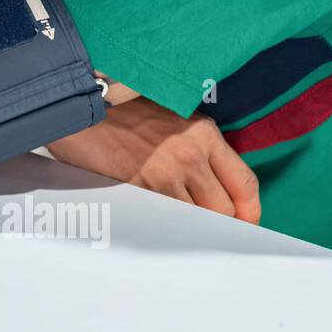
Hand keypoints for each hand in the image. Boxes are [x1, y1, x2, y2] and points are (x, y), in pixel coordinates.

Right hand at [48, 98, 260, 222]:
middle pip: (223, 209)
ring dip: (189, 223)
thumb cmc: (123, 111)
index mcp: (203, 134)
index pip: (244, 183)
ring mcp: (162, 174)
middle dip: (220, 221)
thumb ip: (200, 148)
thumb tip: (219, 186)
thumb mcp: (173, 117)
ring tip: (178, 218)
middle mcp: (189, 155)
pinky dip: (164, 222)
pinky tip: (155, 214)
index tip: (246, 222)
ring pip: (194, 218)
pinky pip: (164, 218)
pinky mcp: (137, 189)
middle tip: (209, 223)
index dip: (250, 211)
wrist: (81, 108)